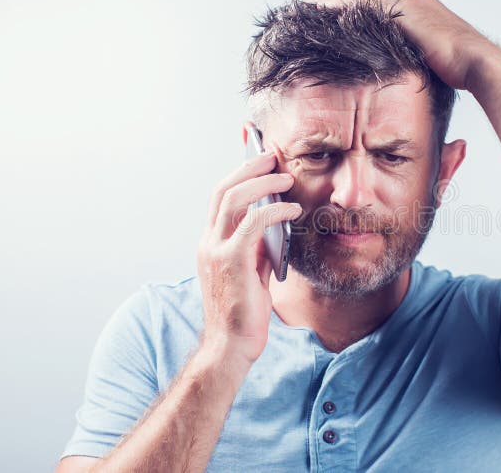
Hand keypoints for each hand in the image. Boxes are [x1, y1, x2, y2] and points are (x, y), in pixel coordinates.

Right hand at [196, 150, 301, 366]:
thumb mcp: (252, 271)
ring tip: (285, 177)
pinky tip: (292, 209)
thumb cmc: (244, 311)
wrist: (231, 345)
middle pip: (223, 189)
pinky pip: (254, 223)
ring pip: (234, 199)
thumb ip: (258, 247)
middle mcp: (207, 242)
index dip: (239, 175)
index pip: (220, 197)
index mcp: (210, 243)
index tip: (260, 161)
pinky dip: (274, 210)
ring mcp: (216, 250)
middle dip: (249, 168)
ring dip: (262, 183)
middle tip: (272, 156)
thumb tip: (277, 224)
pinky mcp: (231, 260)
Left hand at [305, 0, 500, 90]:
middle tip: (306, 5)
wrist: (477, 64)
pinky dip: (345, 5)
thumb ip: (402, 54)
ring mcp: (408, 0)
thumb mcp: (422, 58)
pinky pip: (367, 2)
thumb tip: (385, 70)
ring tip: (308, 8)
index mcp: (413, 4)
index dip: (344, 0)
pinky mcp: (407, 10)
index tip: (323, 10)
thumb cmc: (455, 70)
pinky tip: (327, 14)